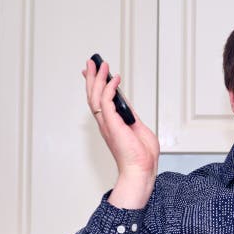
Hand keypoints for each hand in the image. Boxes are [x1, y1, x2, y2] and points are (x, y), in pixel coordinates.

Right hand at [83, 59, 159, 207]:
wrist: (141, 170)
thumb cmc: (141, 156)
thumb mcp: (138, 130)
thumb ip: (131, 117)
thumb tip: (129, 107)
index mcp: (111, 124)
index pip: (99, 101)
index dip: (96, 86)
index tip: (95, 73)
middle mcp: (106, 123)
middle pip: (94, 95)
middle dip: (92, 77)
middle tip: (92, 63)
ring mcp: (108, 123)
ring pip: (97, 96)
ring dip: (98, 78)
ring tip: (101, 64)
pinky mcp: (113, 124)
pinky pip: (107, 102)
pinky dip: (110, 89)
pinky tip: (114, 79)